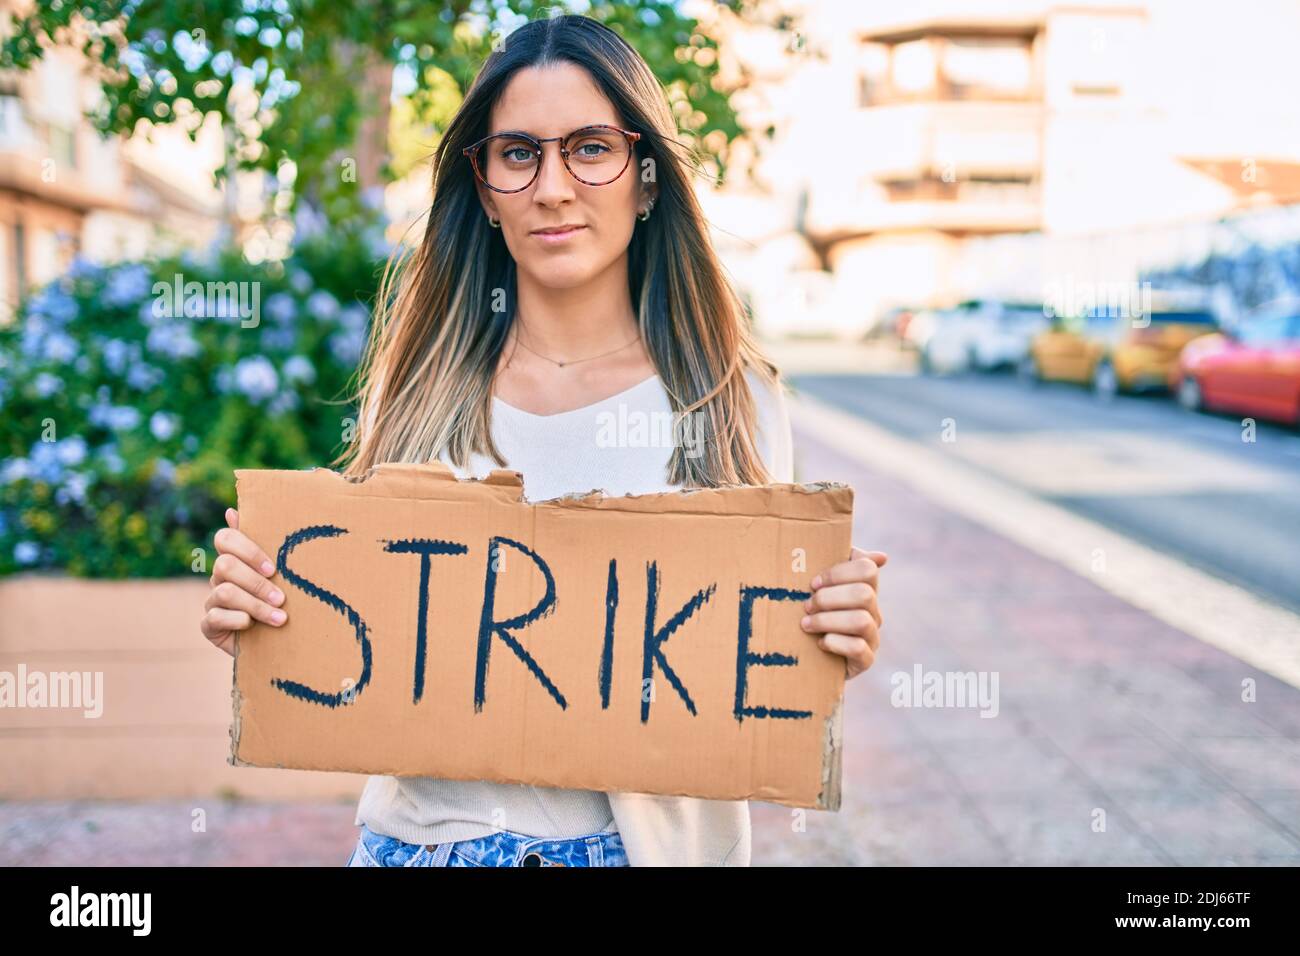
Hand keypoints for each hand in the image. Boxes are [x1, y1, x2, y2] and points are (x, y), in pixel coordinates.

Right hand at [200, 507, 286, 657]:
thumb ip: (265, 545)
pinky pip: (215, 617)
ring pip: (225, 592)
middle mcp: (220, 577)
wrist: (278, 642)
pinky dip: (237, 620)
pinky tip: (252, 625)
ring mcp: (212, 600)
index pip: (225, 538)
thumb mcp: (280, 575)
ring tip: (280, 617)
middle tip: (281, 597)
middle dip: (256, 583)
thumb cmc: (280, 601)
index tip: (273, 569)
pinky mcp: (209, 625)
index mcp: (236, 559)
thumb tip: (233, 510)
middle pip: (225, 565)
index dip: (247, 550)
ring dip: (256, 605)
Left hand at [801, 546, 887, 679]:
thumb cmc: (813, 615)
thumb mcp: (819, 589)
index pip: (867, 569)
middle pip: (864, 594)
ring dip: (827, 620)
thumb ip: (835, 564)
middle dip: (829, 598)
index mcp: (865, 589)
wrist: (811, 660)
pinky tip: (820, 643)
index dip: (839, 573)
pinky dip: (835, 643)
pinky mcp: (865, 660)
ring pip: (861, 621)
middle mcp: (873, 611)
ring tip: (806, 624)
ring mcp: (872, 637)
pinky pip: (858, 648)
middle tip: (806, 606)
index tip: (813, 583)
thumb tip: (881, 556)